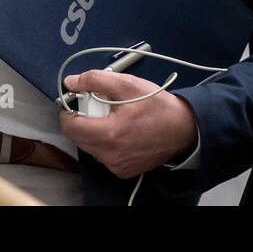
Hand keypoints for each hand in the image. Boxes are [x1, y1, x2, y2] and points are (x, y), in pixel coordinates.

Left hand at [59, 70, 198, 179]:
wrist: (184, 129)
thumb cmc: (159, 106)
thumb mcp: (129, 84)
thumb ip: (97, 80)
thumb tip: (71, 81)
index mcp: (108, 133)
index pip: (69, 126)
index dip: (68, 111)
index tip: (76, 101)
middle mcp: (109, 155)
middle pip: (77, 137)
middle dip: (83, 120)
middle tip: (99, 106)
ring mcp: (115, 165)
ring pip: (89, 147)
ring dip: (94, 132)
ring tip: (114, 119)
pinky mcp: (122, 171)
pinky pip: (103, 156)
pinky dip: (106, 144)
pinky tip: (122, 133)